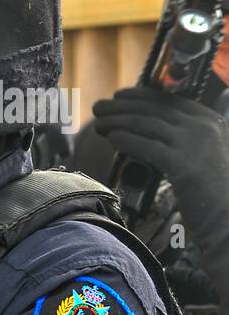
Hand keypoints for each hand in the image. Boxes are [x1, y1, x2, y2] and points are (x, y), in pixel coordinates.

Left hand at [93, 85, 228, 295]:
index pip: (169, 101)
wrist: (227, 218)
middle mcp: (205, 128)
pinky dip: (126, 139)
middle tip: (99, 108)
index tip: (119, 97)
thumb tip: (184, 112)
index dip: (140, 96)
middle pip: (154, 110)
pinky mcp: (183, 165)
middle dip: (122, 107)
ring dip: (117, 121)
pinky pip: (146, 146)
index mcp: (212, 121)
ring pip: (146, 125)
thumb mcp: (210, 151)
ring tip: (98, 124)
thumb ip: (197, 132)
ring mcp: (195, 145)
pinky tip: (112, 139)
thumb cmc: (214, 189)